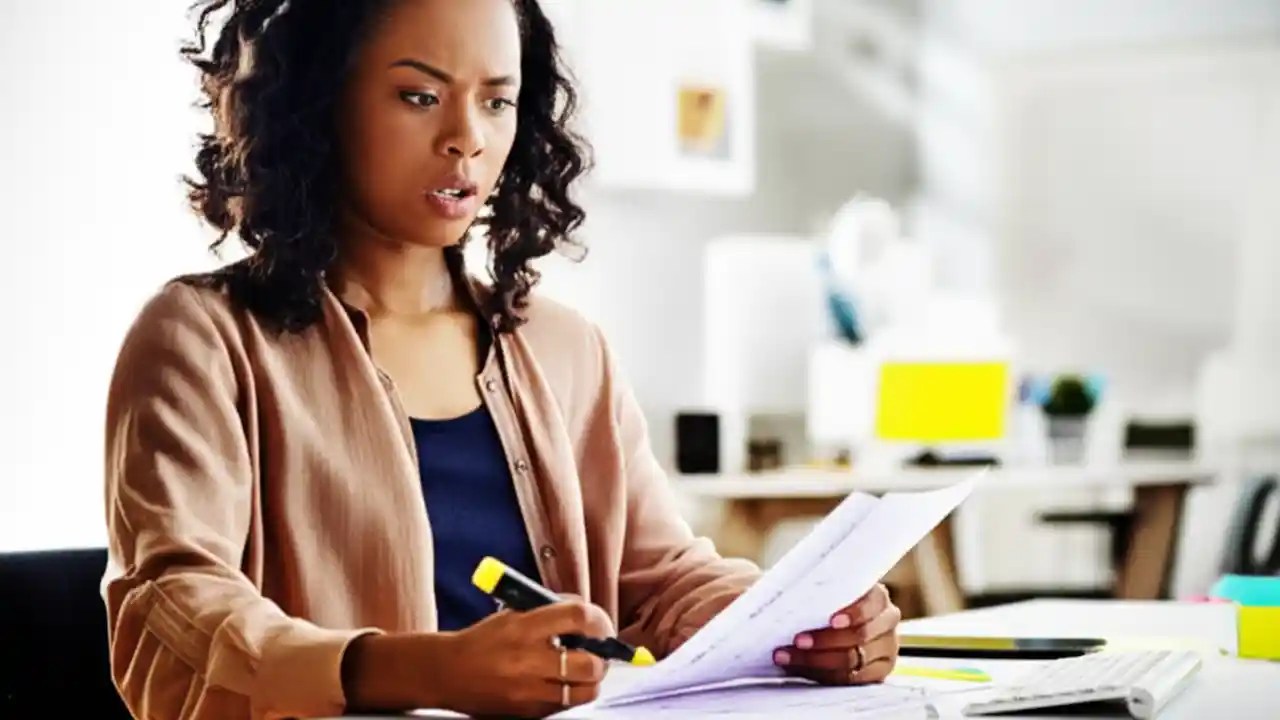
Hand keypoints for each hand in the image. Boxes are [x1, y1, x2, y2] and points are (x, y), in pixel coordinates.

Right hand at [438, 601, 614, 717]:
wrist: (449, 672)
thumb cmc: (484, 639)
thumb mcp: (514, 614)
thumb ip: (550, 611)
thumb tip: (586, 612)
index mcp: (524, 627)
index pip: (577, 617)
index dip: (599, 620)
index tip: (601, 624)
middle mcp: (528, 660)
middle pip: (589, 663)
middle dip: (600, 656)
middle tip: (597, 651)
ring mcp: (529, 691)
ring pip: (584, 691)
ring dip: (591, 680)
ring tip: (583, 670)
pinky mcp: (528, 712)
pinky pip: (565, 706)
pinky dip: (571, 694)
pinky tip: (562, 683)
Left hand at [772, 583, 900, 684]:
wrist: (827, 618)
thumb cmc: (822, 600)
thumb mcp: (821, 588)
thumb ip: (814, 587)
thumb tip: (773, 582)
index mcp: (878, 596)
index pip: (872, 603)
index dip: (854, 612)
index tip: (832, 619)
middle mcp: (888, 621)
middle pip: (860, 636)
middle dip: (825, 640)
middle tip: (797, 640)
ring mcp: (885, 648)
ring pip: (852, 660)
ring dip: (816, 659)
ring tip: (785, 655)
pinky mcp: (877, 671)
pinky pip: (850, 679)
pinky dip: (821, 673)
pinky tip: (797, 666)